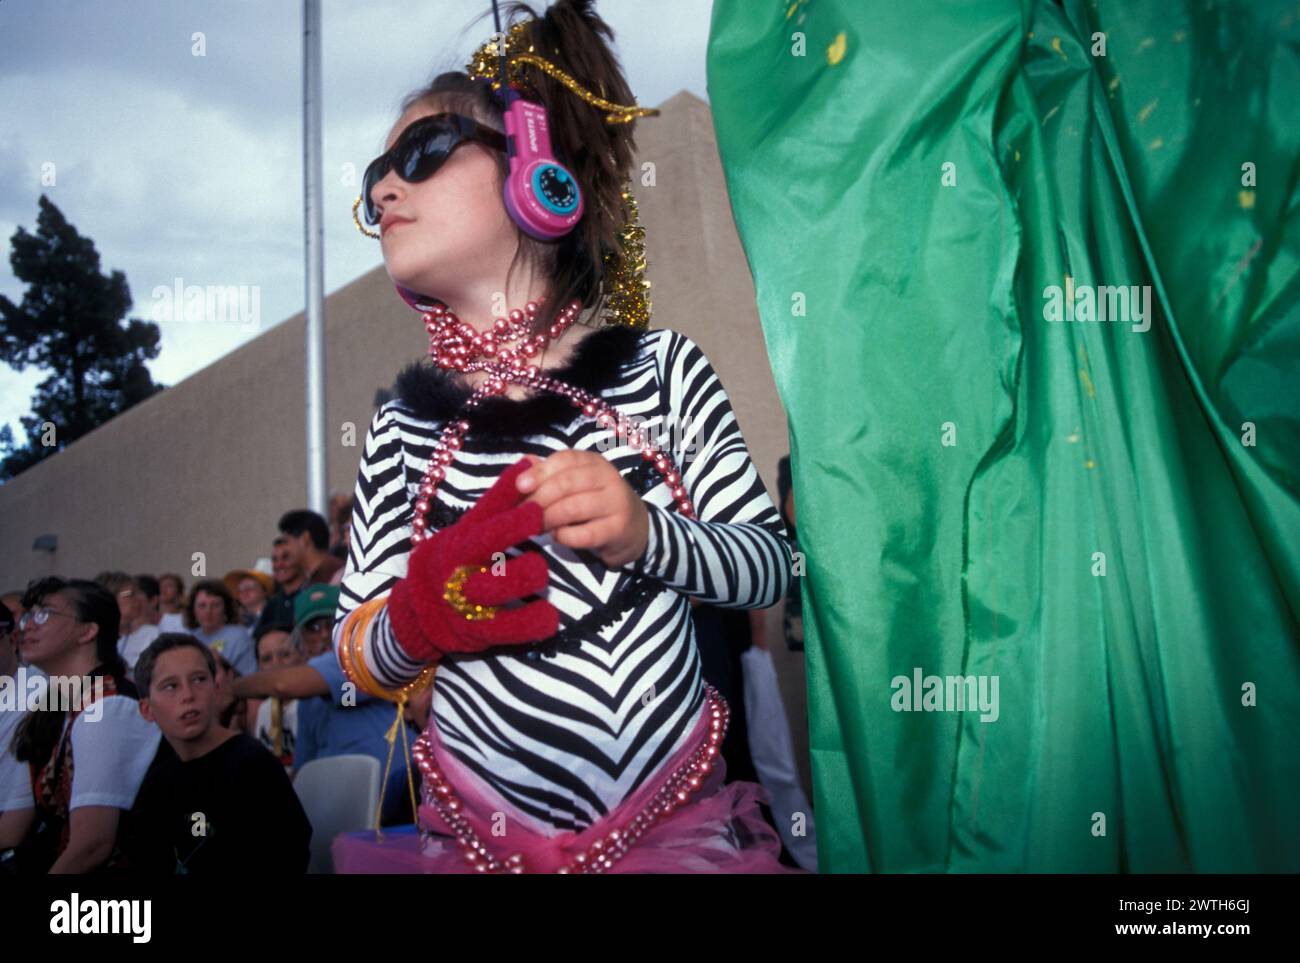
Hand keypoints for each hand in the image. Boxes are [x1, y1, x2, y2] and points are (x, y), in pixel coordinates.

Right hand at [387, 458, 558, 662]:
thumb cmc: (451, 557)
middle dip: (526, 565)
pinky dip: (536, 622)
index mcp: (460, 547)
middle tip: (538, 558)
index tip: (538, 513)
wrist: (418, 609)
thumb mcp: (469, 526)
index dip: (514, 524)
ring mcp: (470, 609)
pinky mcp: (481, 634)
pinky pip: (513, 630)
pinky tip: (550, 614)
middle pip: (500, 571)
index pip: (488, 534)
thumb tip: (529, 463)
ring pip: (506, 598)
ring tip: (541, 579)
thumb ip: (499, 499)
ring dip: (530, 586)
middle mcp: (462, 578)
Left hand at [516, 450, 649, 567]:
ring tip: (536, 526)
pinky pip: (584, 534)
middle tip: (521, 513)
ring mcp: (616, 503)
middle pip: (567, 483)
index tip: (519, 486)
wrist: (634, 528)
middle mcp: (608, 477)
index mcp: (593, 462)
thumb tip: (520, 470)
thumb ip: (549, 475)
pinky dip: (564, 536)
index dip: (540, 471)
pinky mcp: (618, 529)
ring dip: (549, 518)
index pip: (565, 459)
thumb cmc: (595, 503)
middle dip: (540, 498)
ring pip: (574, 508)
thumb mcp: (575, 484)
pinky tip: (558, 536)